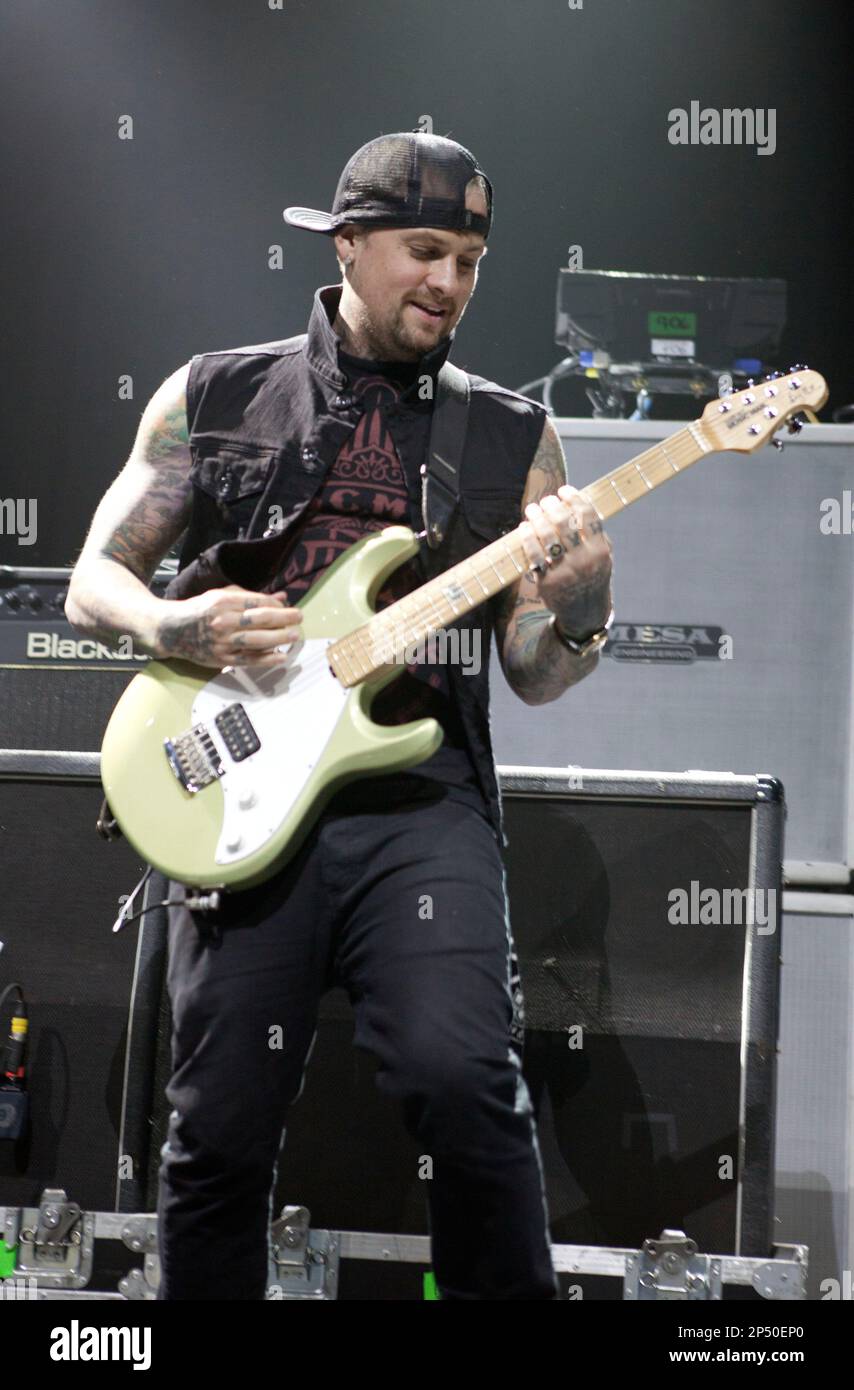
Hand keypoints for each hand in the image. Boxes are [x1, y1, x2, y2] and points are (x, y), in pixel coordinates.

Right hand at [154, 585, 302, 667]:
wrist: (171, 630)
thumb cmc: (200, 610)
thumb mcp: (221, 596)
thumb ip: (250, 597)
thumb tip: (281, 598)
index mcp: (222, 601)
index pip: (256, 602)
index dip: (276, 605)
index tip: (289, 606)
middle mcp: (222, 621)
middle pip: (259, 620)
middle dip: (283, 619)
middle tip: (299, 618)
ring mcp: (222, 641)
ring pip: (256, 640)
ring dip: (279, 638)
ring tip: (294, 635)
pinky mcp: (221, 658)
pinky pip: (248, 659)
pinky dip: (266, 659)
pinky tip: (281, 656)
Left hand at [518, 485, 612, 635]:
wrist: (585, 612)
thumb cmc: (592, 576)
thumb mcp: (602, 556)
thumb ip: (593, 533)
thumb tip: (576, 502)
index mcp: (600, 550)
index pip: (588, 516)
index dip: (574, 498)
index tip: (564, 490)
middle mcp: (584, 560)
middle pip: (564, 523)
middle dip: (551, 506)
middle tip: (545, 500)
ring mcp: (565, 572)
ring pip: (547, 536)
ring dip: (536, 518)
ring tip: (531, 509)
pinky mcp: (548, 582)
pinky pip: (533, 554)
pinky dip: (527, 537)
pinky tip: (524, 527)